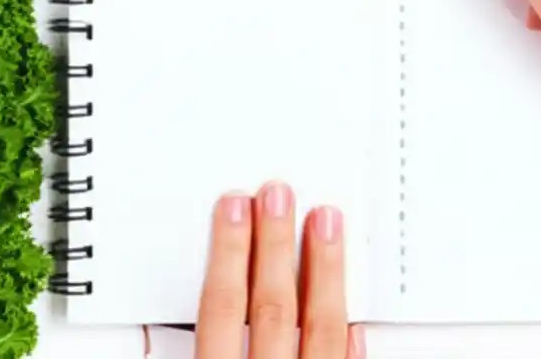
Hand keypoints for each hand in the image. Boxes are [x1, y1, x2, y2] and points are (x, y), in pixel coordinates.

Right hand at [195, 182, 364, 358]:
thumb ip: (194, 358)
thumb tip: (187, 316)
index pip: (223, 309)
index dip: (229, 253)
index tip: (235, 210)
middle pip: (273, 307)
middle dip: (275, 245)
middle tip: (278, 198)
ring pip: (321, 326)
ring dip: (325, 269)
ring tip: (327, 222)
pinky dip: (349, 338)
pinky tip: (353, 312)